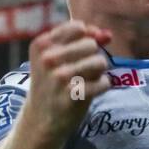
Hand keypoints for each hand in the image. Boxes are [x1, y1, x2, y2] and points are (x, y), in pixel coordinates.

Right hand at [24, 21, 113, 140]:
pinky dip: (102, 87)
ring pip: (100, 62)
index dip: (88, 37)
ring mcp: (59, 77)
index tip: (83, 52)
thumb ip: (82, 41)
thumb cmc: (52, 85)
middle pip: (91, 44)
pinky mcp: (73, 94)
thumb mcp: (57, 58)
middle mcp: (48, 58)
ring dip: (99, 73)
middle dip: (93, 57)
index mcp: (41, 44)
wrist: (41, 120)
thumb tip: (108, 34)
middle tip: (82, 72)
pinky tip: (90, 92)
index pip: (78, 27)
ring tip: (85, 81)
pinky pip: (103, 82)